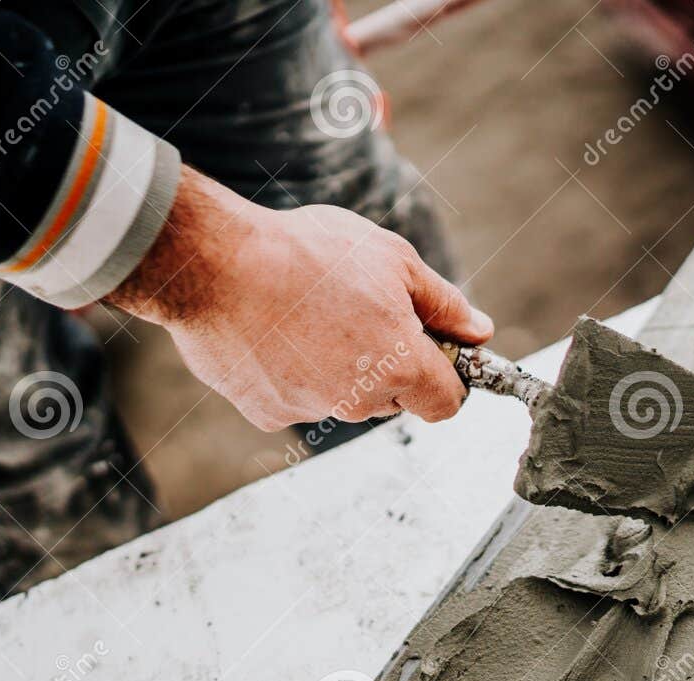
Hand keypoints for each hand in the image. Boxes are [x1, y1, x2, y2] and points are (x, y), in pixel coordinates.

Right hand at [106, 166, 492, 430]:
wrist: (214, 264)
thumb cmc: (305, 253)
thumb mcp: (393, 259)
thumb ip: (444, 302)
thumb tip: (479, 331)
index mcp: (400, 366)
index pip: (447, 402)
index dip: (447, 376)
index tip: (433, 350)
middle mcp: (359, 402)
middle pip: (393, 398)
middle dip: (389, 364)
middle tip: (360, 311)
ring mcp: (310, 410)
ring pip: (344, 397)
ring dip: (338, 366)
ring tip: (308, 312)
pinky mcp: (267, 413)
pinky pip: (296, 396)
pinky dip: (291, 371)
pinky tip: (274, 330)